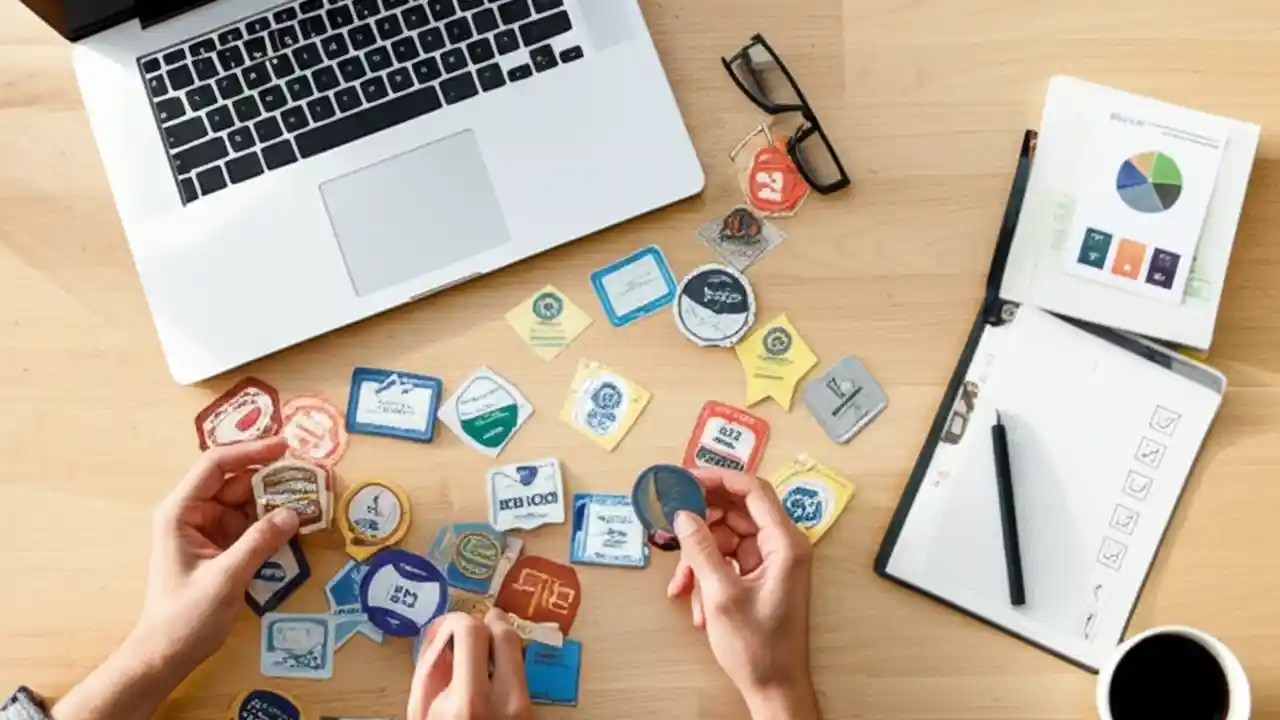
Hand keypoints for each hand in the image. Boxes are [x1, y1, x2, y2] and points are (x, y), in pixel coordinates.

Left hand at [134, 437, 299, 674]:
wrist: (166, 654)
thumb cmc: (185, 616)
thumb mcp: (226, 578)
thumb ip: (260, 542)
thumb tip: (293, 512)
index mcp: (180, 512)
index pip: (216, 466)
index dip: (251, 451)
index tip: (286, 446)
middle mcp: (191, 513)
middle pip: (235, 481)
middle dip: (270, 478)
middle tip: (308, 477)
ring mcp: (205, 529)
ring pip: (245, 502)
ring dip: (274, 501)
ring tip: (308, 499)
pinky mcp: (219, 545)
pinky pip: (248, 523)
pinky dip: (270, 522)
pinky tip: (293, 524)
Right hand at [408, 610, 532, 719]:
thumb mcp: (422, 712)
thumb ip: (429, 669)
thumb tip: (440, 630)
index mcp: (469, 700)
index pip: (471, 632)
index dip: (457, 620)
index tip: (450, 625)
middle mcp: (506, 701)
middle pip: (506, 634)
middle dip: (487, 623)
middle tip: (472, 628)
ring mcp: (525, 707)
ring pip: (518, 651)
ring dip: (497, 642)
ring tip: (480, 650)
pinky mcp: (534, 710)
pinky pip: (522, 672)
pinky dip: (504, 664)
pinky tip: (489, 673)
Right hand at [666, 468, 819, 719]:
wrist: (774, 687)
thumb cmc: (759, 648)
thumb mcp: (721, 595)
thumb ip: (701, 549)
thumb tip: (684, 516)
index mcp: (785, 544)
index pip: (753, 491)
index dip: (718, 479)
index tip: (686, 478)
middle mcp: (782, 546)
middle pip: (736, 512)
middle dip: (701, 523)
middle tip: (672, 526)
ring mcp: (771, 562)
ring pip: (726, 538)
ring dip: (699, 557)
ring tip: (682, 586)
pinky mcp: (760, 577)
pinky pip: (727, 560)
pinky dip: (707, 574)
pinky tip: (694, 601)